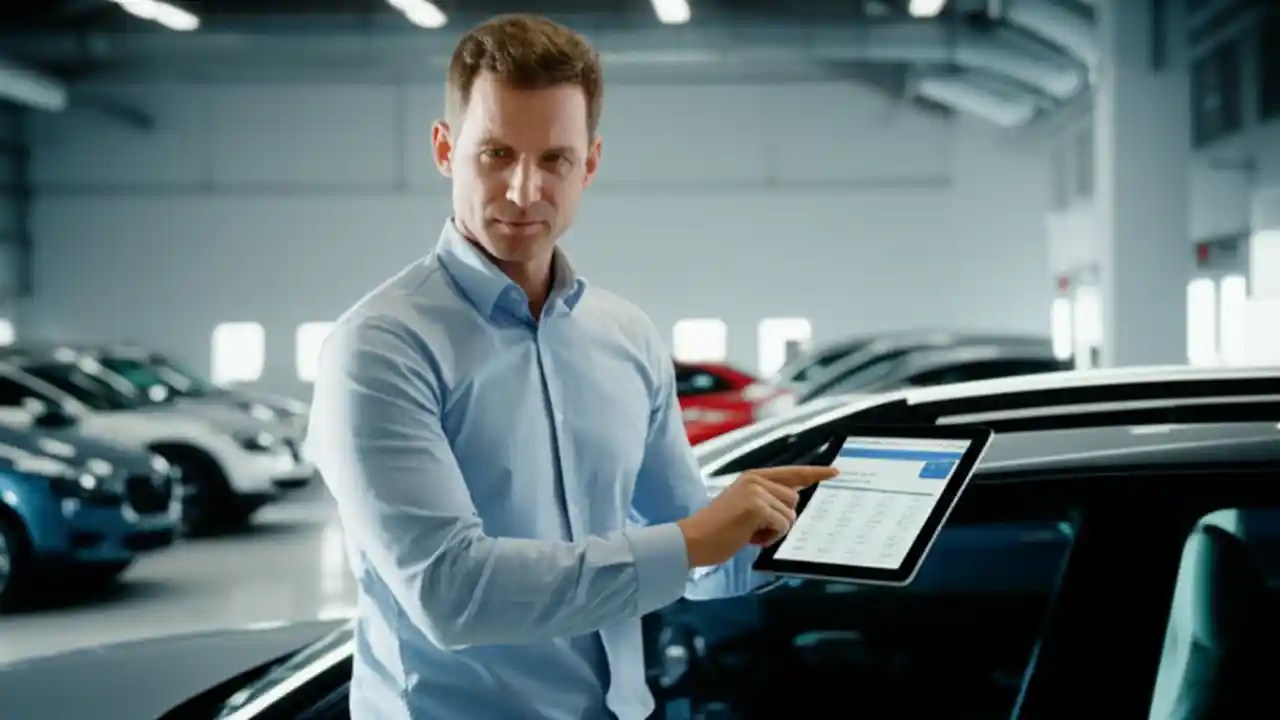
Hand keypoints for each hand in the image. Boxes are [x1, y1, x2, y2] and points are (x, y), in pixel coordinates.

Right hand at [677, 466, 837, 567]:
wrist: (694, 539)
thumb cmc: (718, 529)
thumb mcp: (744, 506)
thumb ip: (768, 500)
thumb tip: (793, 503)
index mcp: (752, 477)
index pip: (791, 472)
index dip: (815, 472)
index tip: (834, 472)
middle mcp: (755, 480)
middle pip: (794, 499)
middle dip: (781, 519)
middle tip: (756, 529)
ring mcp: (756, 491)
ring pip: (790, 515)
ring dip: (775, 530)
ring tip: (749, 533)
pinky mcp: (757, 507)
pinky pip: (782, 526)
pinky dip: (770, 537)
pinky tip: (749, 537)